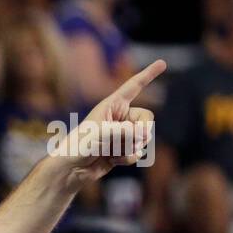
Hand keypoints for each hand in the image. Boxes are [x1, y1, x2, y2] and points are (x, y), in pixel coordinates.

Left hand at [56, 60, 165, 181]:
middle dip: (142, 131)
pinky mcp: (122, 151)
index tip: (162, 62)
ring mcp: (121, 135)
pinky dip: (127, 158)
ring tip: (110, 151)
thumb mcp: (101, 132)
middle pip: (147, 118)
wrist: (69, 169)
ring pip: (143, 138)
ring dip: (130, 147)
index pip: (134, 86)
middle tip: (133, 139)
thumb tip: (144, 135)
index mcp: (112, 105)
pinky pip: (137, 153)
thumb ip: (125, 131)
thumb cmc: (79, 145)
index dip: (148, 74)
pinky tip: (112, 160)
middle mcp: (119, 118)